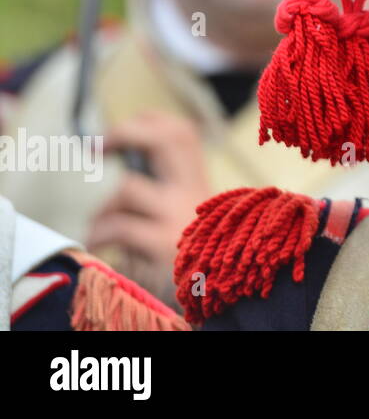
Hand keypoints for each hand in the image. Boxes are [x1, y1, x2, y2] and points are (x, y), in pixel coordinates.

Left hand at [86, 111, 209, 301]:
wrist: (220, 296)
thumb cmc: (194, 258)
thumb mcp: (189, 220)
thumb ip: (166, 194)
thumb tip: (125, 167)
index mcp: (200, 184)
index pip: (182, 134)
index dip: (149, 122)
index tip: (119, 133)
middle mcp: (196, 192)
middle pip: (170, 138)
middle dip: (127, 132)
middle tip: (98, 146)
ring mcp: (180, 215)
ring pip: (129, 188)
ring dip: (104, 209)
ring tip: (100, 230)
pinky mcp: (163, 243)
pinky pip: (118, 226)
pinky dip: (100, 235)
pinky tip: (100, 247)